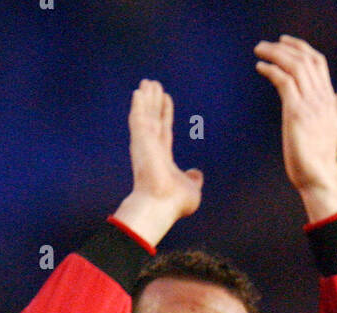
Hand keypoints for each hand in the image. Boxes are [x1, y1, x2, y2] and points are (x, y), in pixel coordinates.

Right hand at [113, 80, 202, 246]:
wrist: (159, 206)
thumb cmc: (173, 203)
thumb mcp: (191, 189)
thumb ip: (193, 179)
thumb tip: (197, 174)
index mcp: (163, 158)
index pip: (164, 130)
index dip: (165, 113)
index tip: (166, 99)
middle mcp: (152, 149)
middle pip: (153, 118)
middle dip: (153, 102)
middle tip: (152, 84)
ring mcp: (144, 144)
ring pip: (145, 115)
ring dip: (146, 98)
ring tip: (147, 82)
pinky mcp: (140, 140)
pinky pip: (138, 117)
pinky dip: (139, 104)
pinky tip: (139, 91)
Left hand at [254, 36, 336, 219]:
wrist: (319, 176)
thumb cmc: (323, 155)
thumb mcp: (335, 124)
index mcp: (329, 98)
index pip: (318, 62)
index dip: (302, 48)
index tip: (285, 42)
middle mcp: (321, 98)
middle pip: (305, 59)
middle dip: (284, 47)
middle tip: (265, 45)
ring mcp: (309, 104)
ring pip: (294, 66)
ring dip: (275, 54)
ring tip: (259, 51)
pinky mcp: (296, 113)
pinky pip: (284, 81)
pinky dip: (271, 70)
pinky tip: (261, 68)